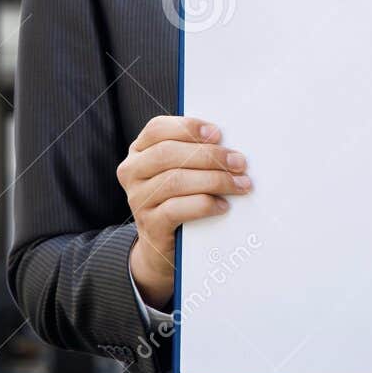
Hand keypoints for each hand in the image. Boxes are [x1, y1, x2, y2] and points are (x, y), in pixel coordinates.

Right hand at [118, 116, 250, 307]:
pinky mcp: (149, 224)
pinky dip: (204, 205)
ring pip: (175, 181)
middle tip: (238, 162)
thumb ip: (192, 154)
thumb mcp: (178, 171)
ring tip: (239, 185)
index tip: (217, 133)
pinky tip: (222, 206)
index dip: (187, 127)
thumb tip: (227, 146)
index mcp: (139, 152)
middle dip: (209, 155)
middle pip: (168, 153)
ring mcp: (138, 199)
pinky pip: (177, 209)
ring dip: (214, 180)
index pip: (157, 129)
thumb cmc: (176, 199)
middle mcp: (132, 172)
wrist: (161, 244)